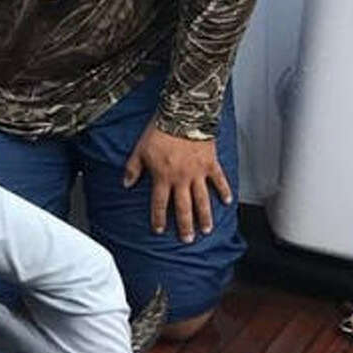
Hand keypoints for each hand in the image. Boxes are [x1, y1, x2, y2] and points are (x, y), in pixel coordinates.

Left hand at [122, 120, 231, 241]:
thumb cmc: (161, 130)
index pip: (159, 204)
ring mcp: (198, 172)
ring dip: (204, 216)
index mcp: (163, 177)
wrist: (183, 113)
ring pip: (202, 199)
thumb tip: (125, 184)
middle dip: (185, 226)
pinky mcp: (210, 162)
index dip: (158, 219)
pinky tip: (227, 202)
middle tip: (187, 239)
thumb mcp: (140, 149)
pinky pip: (219, 179)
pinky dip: (224, 190)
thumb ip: (133, 169)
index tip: (159, 230)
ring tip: (206, 229)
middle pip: (183, 208)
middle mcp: (181, 179)